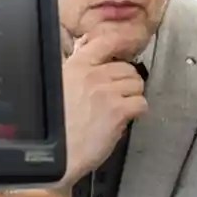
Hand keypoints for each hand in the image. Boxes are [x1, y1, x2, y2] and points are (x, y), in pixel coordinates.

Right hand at [59, 32, 147, 188]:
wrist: (57, 154)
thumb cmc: (55, 128)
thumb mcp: (58, 89)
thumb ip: (76, 74)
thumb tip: (90, 60)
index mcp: (76, 66)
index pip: (106, 42)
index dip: (121, 44)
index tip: (126, 50)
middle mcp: (93, 75)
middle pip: (127, 68)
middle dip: (127, 81)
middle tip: (119, 95)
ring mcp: (106, 92)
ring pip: (137, 84)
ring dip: (133, 96)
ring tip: (121, 108)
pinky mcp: (118, 111)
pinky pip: (141, 103)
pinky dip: (137, 112)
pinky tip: (125, 119)